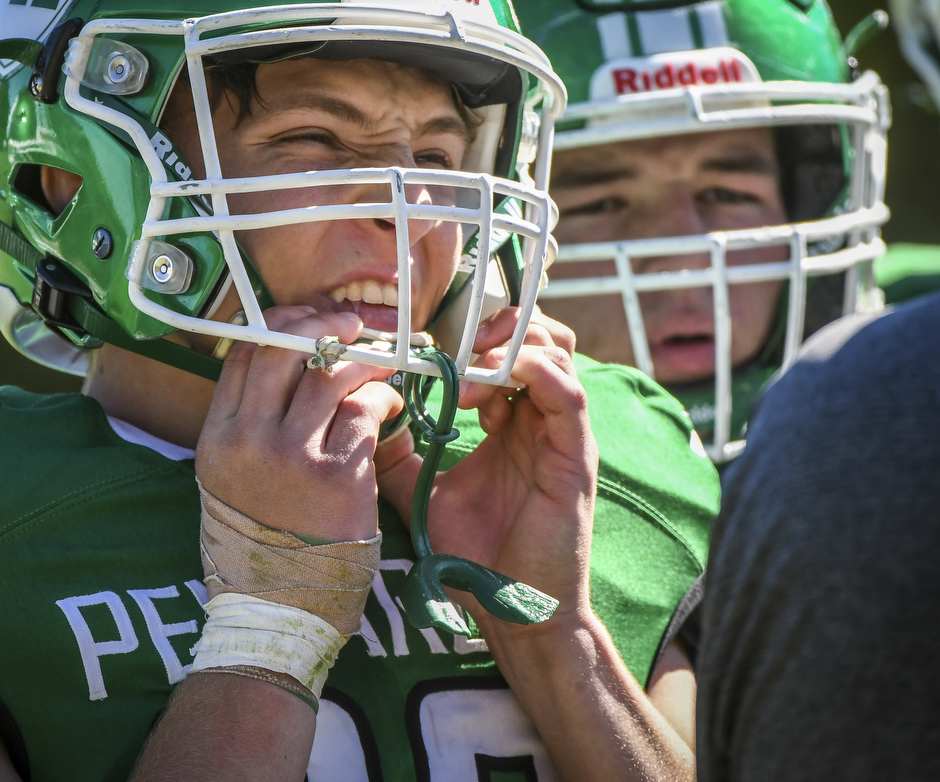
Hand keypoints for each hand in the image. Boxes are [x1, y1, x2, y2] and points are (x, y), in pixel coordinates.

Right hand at [196, 306, 403, 542]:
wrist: (278, 610)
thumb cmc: (261, 544)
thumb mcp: (229, 481)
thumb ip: (249, 426)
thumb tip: (287, 367)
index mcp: (217, 439)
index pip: (243, 354)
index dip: (281, 324)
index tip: (309, 321)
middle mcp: (248, 441)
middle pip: (282, 349)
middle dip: (322, 324)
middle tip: (352, 325)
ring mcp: (292, 457)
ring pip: (329, 373)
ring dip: (362, 360)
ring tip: (382, 365)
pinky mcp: (337, 476)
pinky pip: (364, 411)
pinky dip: (383, 399)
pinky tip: (391, 408)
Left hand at [375, 307, 598, 634]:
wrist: (515, 613)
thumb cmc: (475, 558)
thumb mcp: (421, 494)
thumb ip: (395, 456)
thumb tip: (362, 416)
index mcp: (508, 422)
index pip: (499, 348)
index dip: (464, 333)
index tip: (422, 343)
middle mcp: (539, 418)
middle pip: (530, 334)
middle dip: (487, 326)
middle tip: (445, 344)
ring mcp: (561, 433)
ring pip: (551, 350)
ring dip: (504, 345)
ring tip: (463, 369)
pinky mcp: (576, 453)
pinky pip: (566, 392)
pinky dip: (528, 371)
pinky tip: (482, 385)